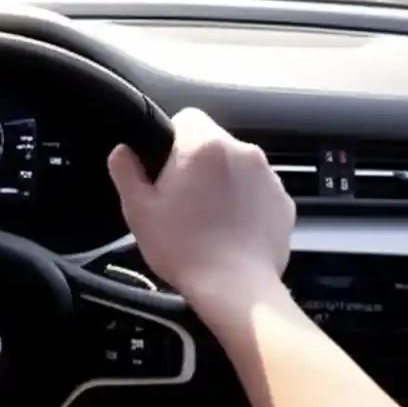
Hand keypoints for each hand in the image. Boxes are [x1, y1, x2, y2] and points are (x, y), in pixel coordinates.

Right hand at [107, 108, 294, 312]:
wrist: (236, 288)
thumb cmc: (184, 248)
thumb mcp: (138, 210)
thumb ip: (126, 171)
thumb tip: (122, 151)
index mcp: (203, 145)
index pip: (186, 117)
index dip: (171, 141)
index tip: (166, 170)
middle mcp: (242, 151)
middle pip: (213, 143)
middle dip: (198, 164)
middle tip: (182, 200)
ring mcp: (269, 176)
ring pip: (237, 167)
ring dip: (223, 182)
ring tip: (208, 220)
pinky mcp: (284, 201)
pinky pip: (258, 191)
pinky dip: (246, 203)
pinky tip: (231, 230)